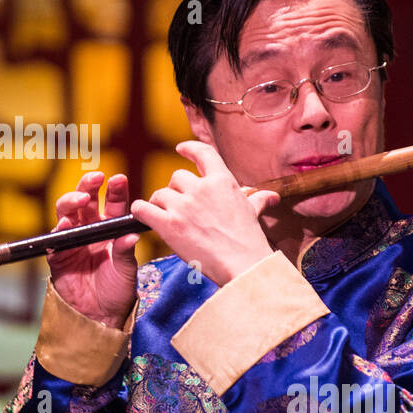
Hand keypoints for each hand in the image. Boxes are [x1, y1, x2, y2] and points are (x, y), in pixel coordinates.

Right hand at [46, 171, 139, 327]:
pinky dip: (60, 229)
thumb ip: (125, 252)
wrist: (99, 316)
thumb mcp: (126, 270)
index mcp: (109, 230)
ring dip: (71, 202)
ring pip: (66, 213)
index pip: (112, 204)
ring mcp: (72, 241)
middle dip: (88, 186)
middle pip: (85, 201)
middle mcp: (89, 230)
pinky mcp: (57, 255)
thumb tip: (130, 235)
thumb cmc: (117, 291)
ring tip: (81, 199)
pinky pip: (55, 238)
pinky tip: (66, 224)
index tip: (119, 179)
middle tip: (96, 178)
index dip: (115, 190)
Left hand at [129, 141, 278, 286]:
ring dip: (159, 204)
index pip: (203, 154)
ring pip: (159, 194)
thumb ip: (257, 199)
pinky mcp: (169, 224)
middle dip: (175, 191)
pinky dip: (140, 211)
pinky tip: (144, 216)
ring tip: (166, 217)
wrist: (242, 264)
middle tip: (179, 207)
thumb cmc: (249, 240)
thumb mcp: (253, 212)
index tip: (181, 148)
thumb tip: (271, 196)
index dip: (189, 148)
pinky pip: (143, 209)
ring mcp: (184, 206)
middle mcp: (201, 189)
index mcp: (222, 181)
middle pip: (176, 178)